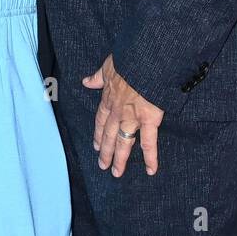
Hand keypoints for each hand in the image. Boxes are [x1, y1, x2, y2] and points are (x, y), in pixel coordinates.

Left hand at [85, 54, 163, 177]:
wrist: (143, 62)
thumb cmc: (127, 62)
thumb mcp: (107, 67)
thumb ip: (97, 77)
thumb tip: (86, 81)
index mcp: (108, 99)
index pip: (100, 121)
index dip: (97, 134)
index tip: (95, 145)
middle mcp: (118, 112)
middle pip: (109, 136)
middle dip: (105, 152)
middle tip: (103, 165)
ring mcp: (132, 118)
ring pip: (124, 143)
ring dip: (120, 159)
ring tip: (116, 172)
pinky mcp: (149, 120)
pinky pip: (149, 143)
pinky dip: (150, 158)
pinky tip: (150, 170)